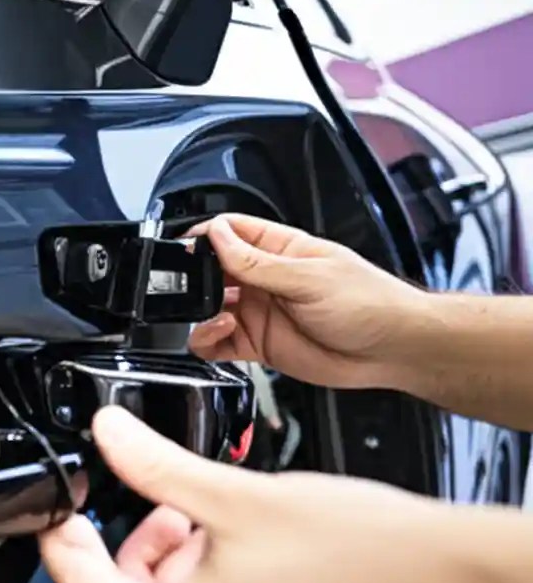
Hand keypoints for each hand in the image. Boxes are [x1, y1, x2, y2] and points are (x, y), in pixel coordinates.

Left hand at [38, 406, 470, 582]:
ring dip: (185, 568)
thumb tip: (110, 435)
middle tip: (166, 506)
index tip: (61, 516)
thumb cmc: (370, 558)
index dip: (65, 545)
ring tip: (216, 522)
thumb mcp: (239, 497)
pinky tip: (255, 556)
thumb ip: (157, 466)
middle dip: (139, 549)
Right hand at [187, 213, 425, 388]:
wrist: (392, 351)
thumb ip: (258, 262)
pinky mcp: (258, 344)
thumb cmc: (370, 303)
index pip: (231, 231)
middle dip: (195, 277)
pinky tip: (220, 335)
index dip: (206, 235)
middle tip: (190, 287)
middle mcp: (265, 279)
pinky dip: (207, 341)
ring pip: (209, 308)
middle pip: (212, 270)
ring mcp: (259, 312)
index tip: (189, 247)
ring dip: (200, 312)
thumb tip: (218, 235)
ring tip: (215, 316)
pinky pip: (218, 343)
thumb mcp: (311, 277)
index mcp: (280, 249)